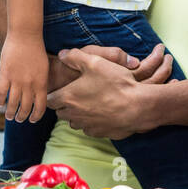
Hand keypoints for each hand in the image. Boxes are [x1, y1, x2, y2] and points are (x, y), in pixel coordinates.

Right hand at [0, 32, 47, 122]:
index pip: (41, 106)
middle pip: (26, 107)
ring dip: (10, 113)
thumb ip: (41, 82)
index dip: (36, 116)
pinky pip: (2, 93)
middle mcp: (29, 84)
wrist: (25, 35)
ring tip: (9, 116)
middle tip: (19, 119)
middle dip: (22, 116)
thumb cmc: (36, 49)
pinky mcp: (5, 74)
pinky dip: (0, 101)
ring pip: (13, 103)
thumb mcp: (44, 68)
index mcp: (41, 82)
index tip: (33, 119)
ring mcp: (16, 80)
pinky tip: (0, 104)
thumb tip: (40, 95)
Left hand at [45, 45, 171, 138]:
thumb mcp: (94, 62)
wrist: (138, 106)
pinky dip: (91, 122)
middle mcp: (74, 114)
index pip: (49, 100)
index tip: (60, 89)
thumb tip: (62, 54)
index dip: (53, 93)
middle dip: (64, 105)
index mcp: (68, 97)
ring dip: (77, 115)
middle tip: (74, 95)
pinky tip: (101, 113)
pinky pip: (89, 129)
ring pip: (74, 122)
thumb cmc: (116, 83)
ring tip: (88, 104)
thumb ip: (75, 56)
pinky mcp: (99, 133)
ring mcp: (86, 126)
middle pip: (60, 113)